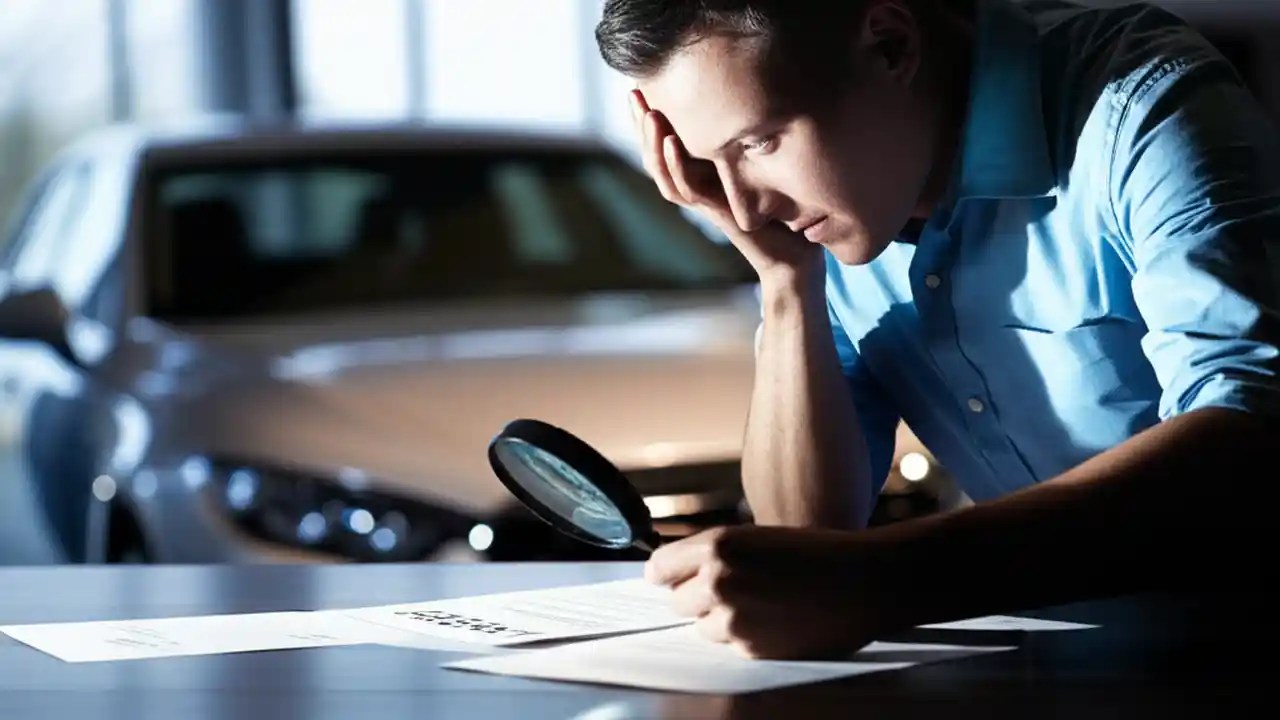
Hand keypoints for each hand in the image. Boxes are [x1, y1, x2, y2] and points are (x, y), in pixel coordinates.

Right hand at [628, 89, 822, 279]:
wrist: (793, 257)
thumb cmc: (779, 212)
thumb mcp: (760, 165)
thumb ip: (747, 142)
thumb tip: (751, 97)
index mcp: (703, 175)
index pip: (665, 144)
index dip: (650, 118)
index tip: (641, 86)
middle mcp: (697, 188)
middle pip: (656, 156)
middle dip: (641, 125)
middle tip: (633, 92)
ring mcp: (705, 202)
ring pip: (666, 173)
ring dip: (654, 143)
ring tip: (648, 112)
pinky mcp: (718, 214)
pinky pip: (690, 190)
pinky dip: (678, 166)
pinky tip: (671, 142)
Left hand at [645, 525, 898, 658]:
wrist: (860, 581)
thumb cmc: (812, 553)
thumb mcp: (754, 538)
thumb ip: (712, 554)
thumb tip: (669, 574)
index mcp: (717, 545)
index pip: (659, 567)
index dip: (665, 574)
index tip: (670, 579)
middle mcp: (718, 580)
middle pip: (675, 601)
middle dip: (695, 597)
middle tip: (727, 590)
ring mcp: (733, 617)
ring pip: (701, 626)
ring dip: (719, 618)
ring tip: (757, 603)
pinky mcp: (751, 647)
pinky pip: (730, 644)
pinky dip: (743, 636)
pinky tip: (773, 618)